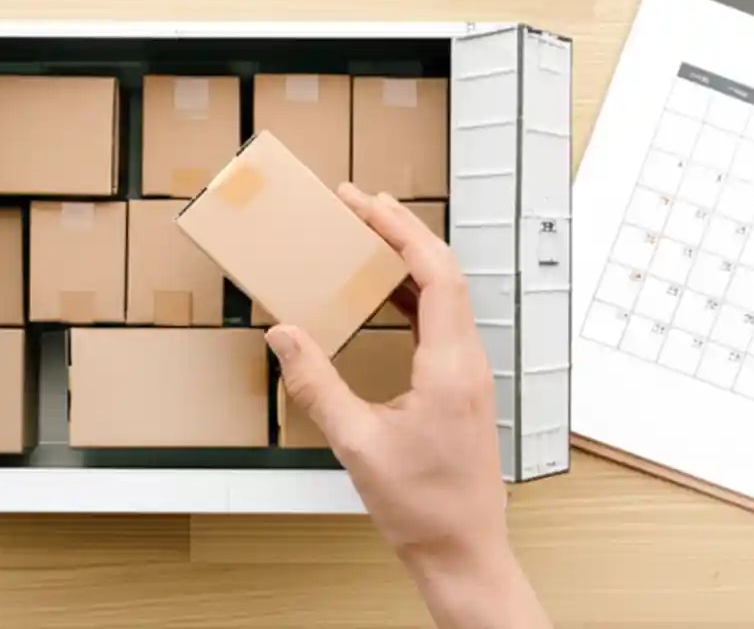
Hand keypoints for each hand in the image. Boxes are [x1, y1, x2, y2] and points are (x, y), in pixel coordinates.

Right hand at [266, 184, 549, 628]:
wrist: (463, 550)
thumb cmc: (420, 506)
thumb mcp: (355, 444)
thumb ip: (317, 385)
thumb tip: (284, 336)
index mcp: (450, 366)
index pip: (435, 274)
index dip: (400, 230)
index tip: (362, 203)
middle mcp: (468, 361)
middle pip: (443, 272)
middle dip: (401, 230)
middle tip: (357, 203)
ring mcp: (469, 373)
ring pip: (445, 294)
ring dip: (407, 259)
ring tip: (365, 234)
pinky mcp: (461, 387)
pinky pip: (441, 321)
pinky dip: (410, 294)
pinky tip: (381, 294)